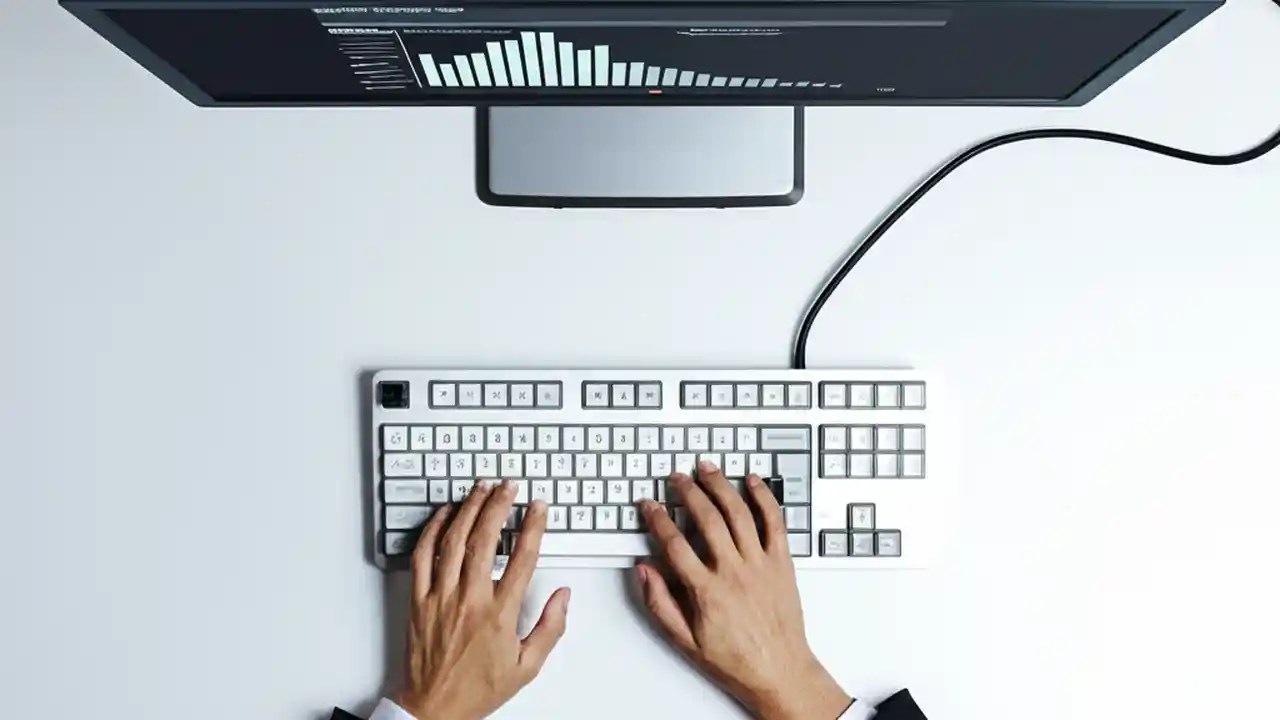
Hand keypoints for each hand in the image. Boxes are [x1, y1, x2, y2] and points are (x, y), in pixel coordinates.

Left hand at [397, 482, 570, 719]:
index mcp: (500, 614)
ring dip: (468, 509)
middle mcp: (470, 600)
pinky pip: (422, 557)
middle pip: (486, 540)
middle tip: (508, 487)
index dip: (533, 526)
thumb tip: (564, 595)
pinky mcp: (419, 601)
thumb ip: (550, 628)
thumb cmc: (477, 688)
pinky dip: (433, 531)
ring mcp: (441, 598)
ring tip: (480, 489)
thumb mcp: (527, 666)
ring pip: (454, 542)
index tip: (538, 507)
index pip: (522, 558)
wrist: (434, 707)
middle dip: (499, 506)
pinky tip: (444, 514)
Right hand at [636, 463, 851, 719]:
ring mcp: (761, 564)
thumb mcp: (685, 641)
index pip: (674, 544)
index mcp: (707, 591)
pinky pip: (774, 522)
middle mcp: (734, 572)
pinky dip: (764, 498)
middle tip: (676, 478)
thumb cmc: (735, 659)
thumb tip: (644, 570)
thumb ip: (660, 603)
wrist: (779, 671)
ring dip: (720, 486)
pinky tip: (753, 481)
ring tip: (707, 468)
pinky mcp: (782, 562)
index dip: (657, 519)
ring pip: (738, 513)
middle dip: (688, 492)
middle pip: (706, 519)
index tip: (649, 505)